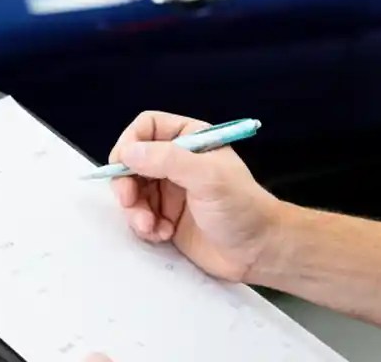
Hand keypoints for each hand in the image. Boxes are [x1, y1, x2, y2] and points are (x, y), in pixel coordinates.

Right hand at [106, 110, 283, 282]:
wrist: (258, 252)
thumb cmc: (240, 207)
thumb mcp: (207, 178)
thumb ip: (167, 160)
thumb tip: (127, 152)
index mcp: (190, 139)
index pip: (148, 127)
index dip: (130, 143)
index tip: (123, 165)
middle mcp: (177, 162)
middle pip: (132, 161)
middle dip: (127, 183)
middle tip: (129, 203)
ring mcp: (171, 191)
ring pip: (133, 191)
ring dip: (135, 210)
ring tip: (151, 227)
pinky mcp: (167, 218)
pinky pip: (140, 216)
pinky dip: (144, 226)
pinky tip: (163, 235)